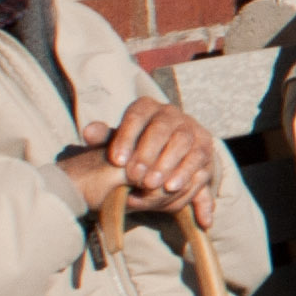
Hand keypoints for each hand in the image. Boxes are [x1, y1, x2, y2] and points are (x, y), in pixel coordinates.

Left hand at [61, 99, 218, 226]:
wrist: (165, 153)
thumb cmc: (134, 148)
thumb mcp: (116, 141)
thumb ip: (103, 137)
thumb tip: (89, 132)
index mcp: (147, 107)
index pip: (136, 116)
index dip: (126, 137)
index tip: (116, 161)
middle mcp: (172, 114)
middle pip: (162, 129)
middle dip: (148, 154)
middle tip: (135, 177)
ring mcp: (192, 129)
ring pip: (184, 143)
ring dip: (169, 164)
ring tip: (153, 185)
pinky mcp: (206, 149)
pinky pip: (200, 159)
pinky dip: (187, 174)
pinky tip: (173, 188)